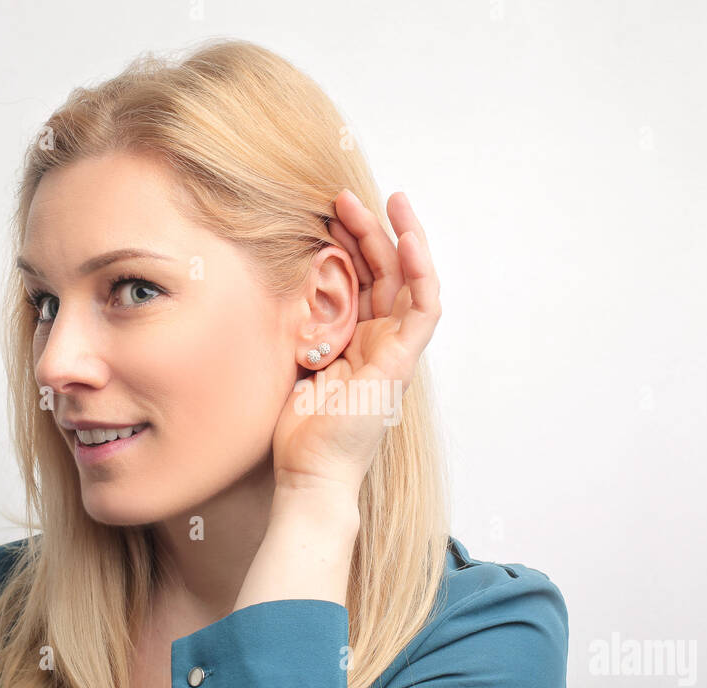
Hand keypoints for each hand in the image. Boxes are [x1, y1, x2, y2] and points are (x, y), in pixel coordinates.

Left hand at [270, 189, 441, 497]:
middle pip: (384, 271)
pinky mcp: (402, 362)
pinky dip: (420, 271)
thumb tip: (283, 284)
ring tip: (384, 201)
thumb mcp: (294, 359)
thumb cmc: (298, 430)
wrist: (309, 473)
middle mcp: (380, 341)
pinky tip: (408, 239)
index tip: (327, 212)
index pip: (361, 278)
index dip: (350, 242)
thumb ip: (301, 323)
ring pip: (408, 281)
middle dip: (368, 229)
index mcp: (356, 340)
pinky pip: (423, 309)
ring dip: (399, 238)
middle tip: (342, 196)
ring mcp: (395, 351)